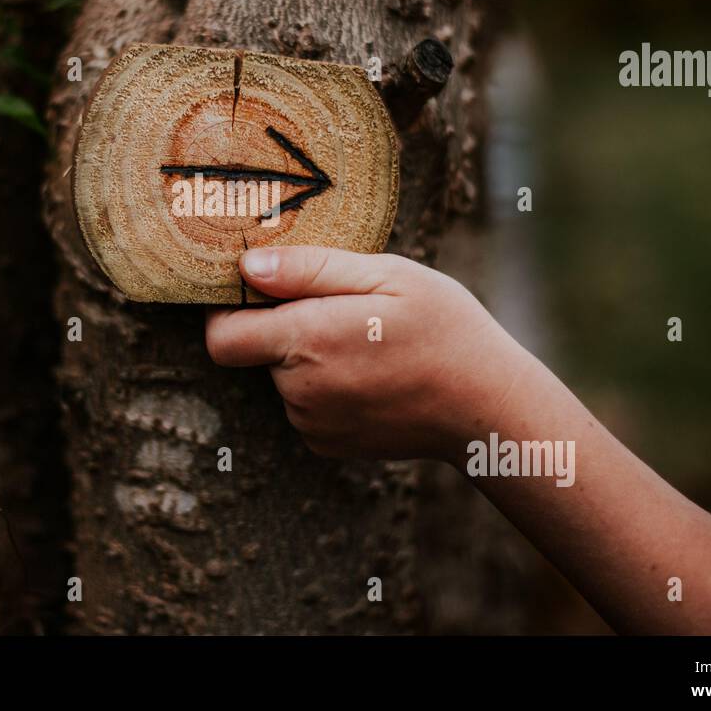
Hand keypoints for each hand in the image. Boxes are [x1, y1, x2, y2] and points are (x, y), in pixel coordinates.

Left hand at [204, 246, 533, 460]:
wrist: (487, 407)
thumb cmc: (444, 329)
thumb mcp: (386, 276)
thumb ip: (307, 269)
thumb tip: (246, 266)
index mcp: (307, 341)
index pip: (222, 334)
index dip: (230, 308)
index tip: (262, 286)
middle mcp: (300, 391)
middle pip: (254, 351)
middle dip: (282, 326)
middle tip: (341, 307)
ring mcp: (312, 424)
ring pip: (281, 377)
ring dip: (306, 356)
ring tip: (366, 340)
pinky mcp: (327, 445)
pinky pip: (304, 404)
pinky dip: (323, 385)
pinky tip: (371, 371)